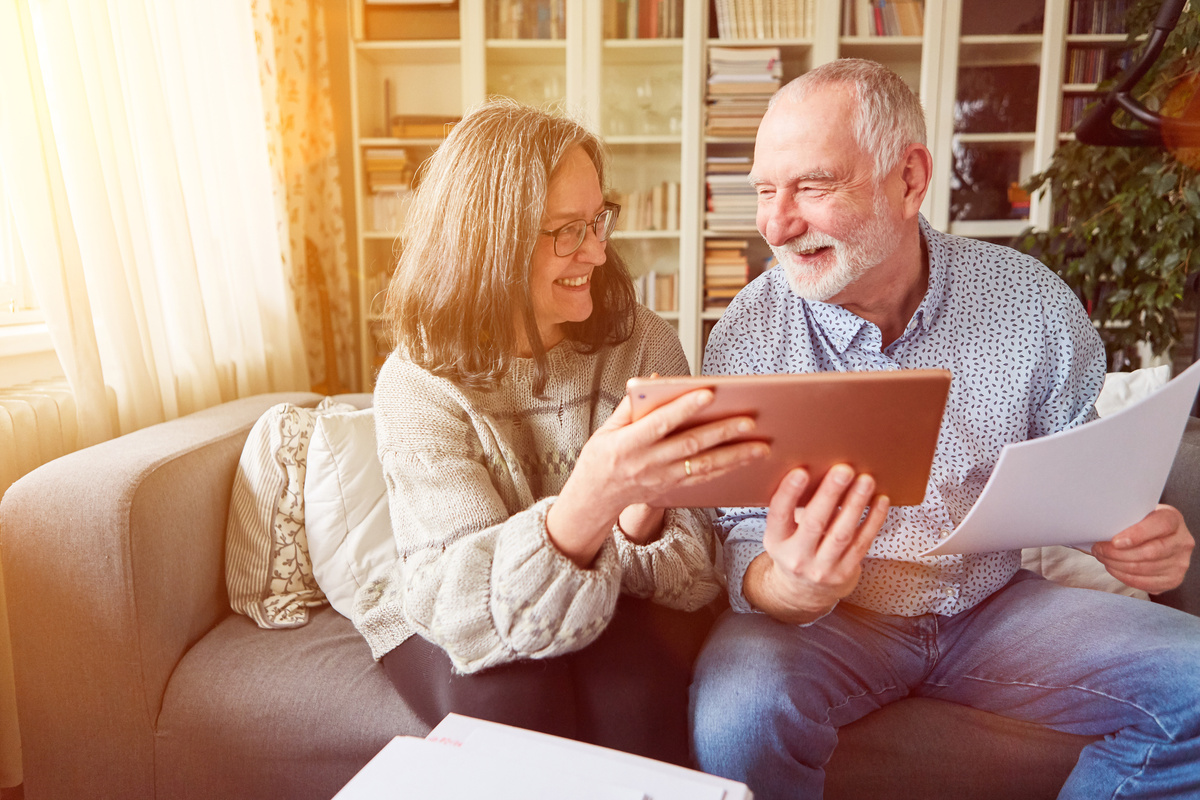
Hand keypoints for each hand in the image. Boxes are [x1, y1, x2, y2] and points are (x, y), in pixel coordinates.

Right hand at [548, 388, 767, 565]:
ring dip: (735, 456)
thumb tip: (656, 380)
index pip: (661, 422)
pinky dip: (726, 470)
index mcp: (630, 443)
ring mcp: (663, 479)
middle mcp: (648, 462)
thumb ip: (632, 404)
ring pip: (704, 466)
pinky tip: (747, 461)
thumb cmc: (602, 456)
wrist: (595, 497)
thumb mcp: (608, 428)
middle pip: (691, 445)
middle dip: (722, 432)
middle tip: (750, 421)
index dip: (685, 407)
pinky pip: (704, 479)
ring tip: (761, 447)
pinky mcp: (673, 489)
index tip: (709, 392)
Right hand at [744, 465, 888, 624]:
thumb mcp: (782, 533)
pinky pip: (862, 543)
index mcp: (776, 542)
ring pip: (842, 534)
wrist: (804, 591)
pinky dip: (873, 520)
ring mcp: (822, 569)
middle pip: (815, 524)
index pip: (779, 515)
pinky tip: (880, 500)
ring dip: (856, 504)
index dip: (789, 493)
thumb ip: (791, 508)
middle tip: (844, 470)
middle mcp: (797, 558)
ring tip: (865, 480)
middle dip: (830, 494)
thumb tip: (816, 467)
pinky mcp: (845, 573)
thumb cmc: (794, 547)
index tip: (801, 471)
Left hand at [1092, 504, 1194, 593]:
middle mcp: (1182, 542)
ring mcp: (1180, 563)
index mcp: (1173, 519)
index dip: (1137, 534)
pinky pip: (1145, 583)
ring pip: (1144, 569)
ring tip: (1102, 557)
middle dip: (1118, 553)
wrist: (1156, 536)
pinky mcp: (1173, 580)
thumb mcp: (1138, 512)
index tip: (1115, 541)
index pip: (1160, 525)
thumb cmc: (1141, 522)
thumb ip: (1127, 517)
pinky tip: (1112, 568)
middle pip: (1150, 552)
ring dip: (1116, 565)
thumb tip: (1101, 527)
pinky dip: (1123, 576)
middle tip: (1098, 549)